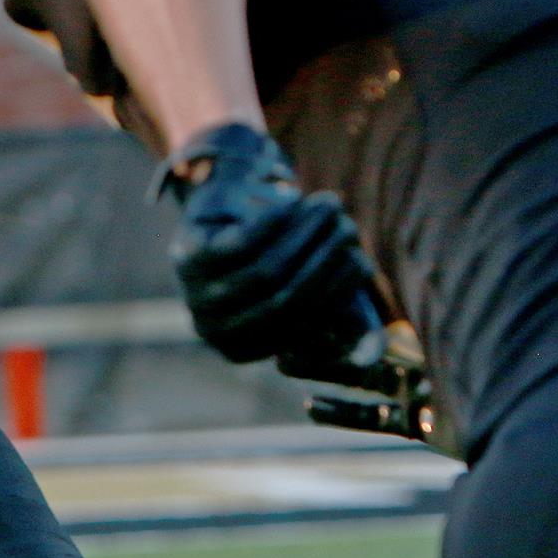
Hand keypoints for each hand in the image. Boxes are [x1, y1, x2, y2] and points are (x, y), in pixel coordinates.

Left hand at [165, 124, 383, 368]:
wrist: (220, 211)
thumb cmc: (274, 258)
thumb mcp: (305, 293)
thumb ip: (340, 323)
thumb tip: (371, 355)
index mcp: (240, 350)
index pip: (300, 331)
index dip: (336, 297)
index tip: (363, 262)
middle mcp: (213, 331)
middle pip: (285, 302)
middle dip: (324, 262)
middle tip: (350, 227)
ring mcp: (196, 296)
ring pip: (266, 272)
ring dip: (305, 236)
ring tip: (330, 206)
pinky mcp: (186, 258)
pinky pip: (241, 245)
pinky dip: (273, 223)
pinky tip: (293, 201)